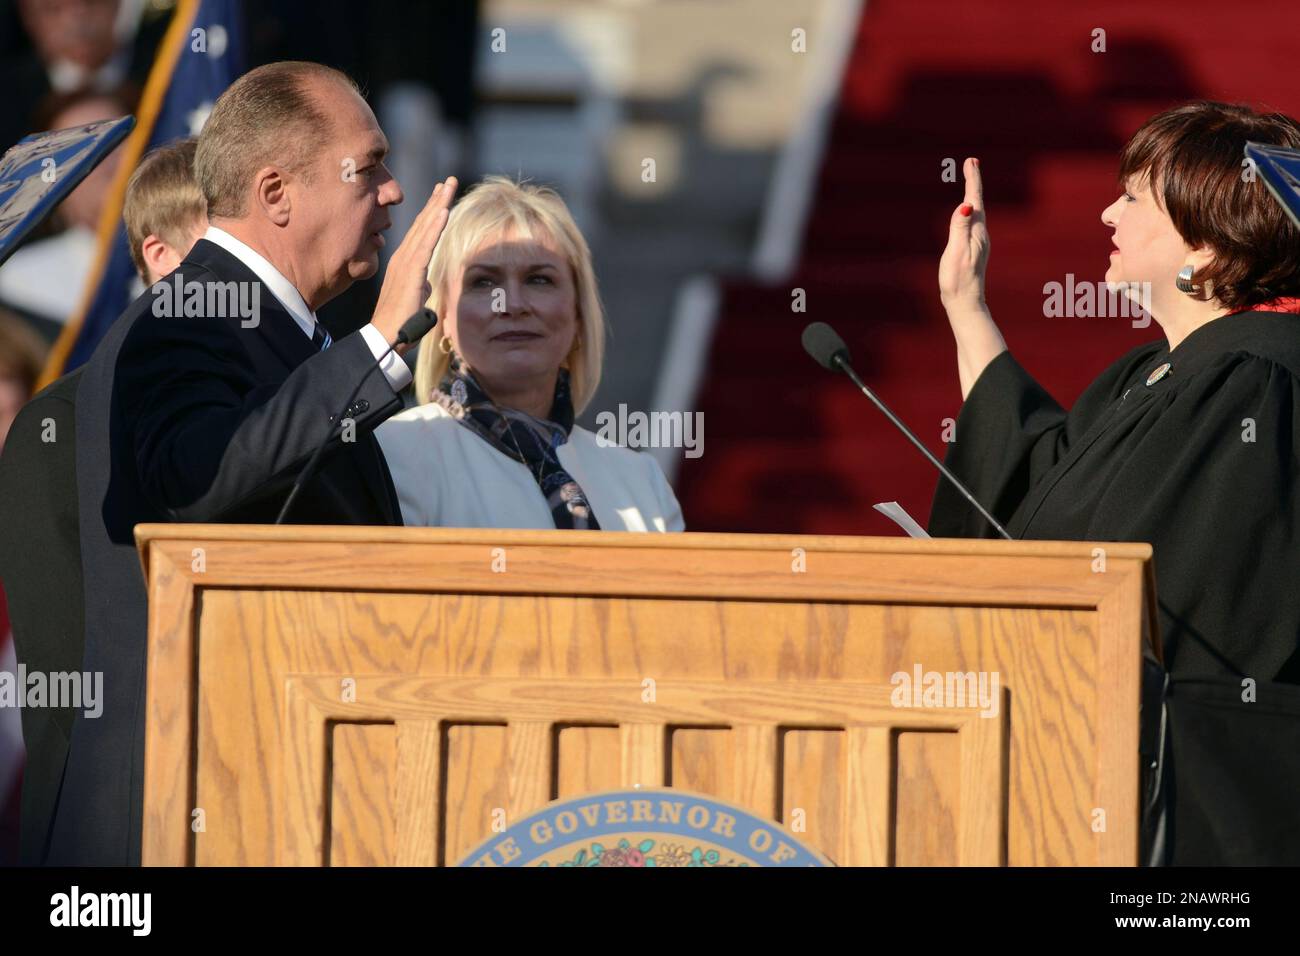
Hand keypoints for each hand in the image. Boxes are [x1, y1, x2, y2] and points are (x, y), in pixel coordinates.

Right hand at [371, 176, 458, 348]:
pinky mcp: (411, 272)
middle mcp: (404, 257)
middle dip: (437, 200)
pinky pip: (425, 245)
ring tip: (448, 187)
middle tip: (448, 181)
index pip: (422, 232)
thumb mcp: (415, 297)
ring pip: (425, 228)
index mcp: (406, 262)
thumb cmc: (400, 321)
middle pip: (423, 223)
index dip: (432, 212)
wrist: (385, 337)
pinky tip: (443, 211)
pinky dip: (435, 227)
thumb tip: (427, 282)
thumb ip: (421, 286)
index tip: (442, 194)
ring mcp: (406, 263)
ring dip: (438, 206)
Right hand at [938, 158, 989, 314]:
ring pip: (975, 211)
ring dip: (972, 194)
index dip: (972, 179)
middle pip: (977, 201)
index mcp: (976, 231)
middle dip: (974, 181)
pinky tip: (967, 211)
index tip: (971, 161)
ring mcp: (977, 242)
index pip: (974, 199)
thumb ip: (959, 228)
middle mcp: (980, 234)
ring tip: (970, 181)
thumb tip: (965, 205)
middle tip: (971, 163)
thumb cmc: (958, 280)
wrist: (965, 302)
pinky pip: (971, 221)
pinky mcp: (972, 249)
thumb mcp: (957, 252)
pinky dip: (969, 209)